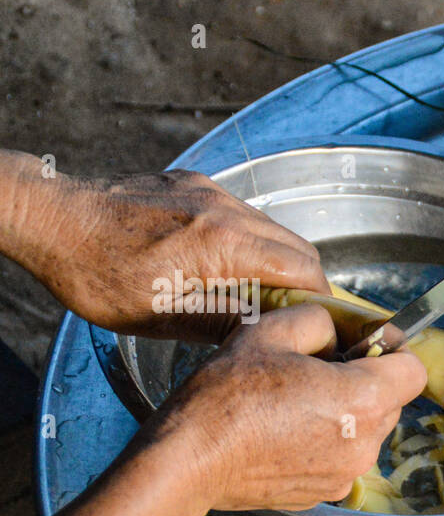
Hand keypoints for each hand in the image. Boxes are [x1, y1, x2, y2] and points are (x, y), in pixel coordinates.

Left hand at [1, 153, 328, 341]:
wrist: (50, 219)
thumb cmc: (95, 273)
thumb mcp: (162, 316)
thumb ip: (226, 320)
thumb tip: (271, 332)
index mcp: (223, 244)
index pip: (303, 268)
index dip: (321, 299)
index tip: (321, 324)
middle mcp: (224, 210)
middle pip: (296, 245)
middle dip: (306, 282)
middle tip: (295, 315)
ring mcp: (208, 191)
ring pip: (270, 228)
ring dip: (277, 261)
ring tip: (258, 294)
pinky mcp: (191, 183)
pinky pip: (239, 213)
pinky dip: (247, 241)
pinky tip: (222, 265)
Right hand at [141, 304, 426, 510]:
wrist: (190, 460)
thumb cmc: (226, 397)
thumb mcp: (272, 331)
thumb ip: (321, 320)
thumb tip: (340, 329)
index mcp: (364, 399)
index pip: (414, 371)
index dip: (395, 351)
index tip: (369, 342)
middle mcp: (366, 443)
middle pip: (391, 401)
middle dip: (366, 379)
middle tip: (321, 366)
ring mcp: (347, 473)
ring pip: (366, 430)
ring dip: (345, 411)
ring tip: (297, 399)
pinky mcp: (325, 493)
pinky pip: (341, 456)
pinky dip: (326, 440)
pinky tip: (286, 429)